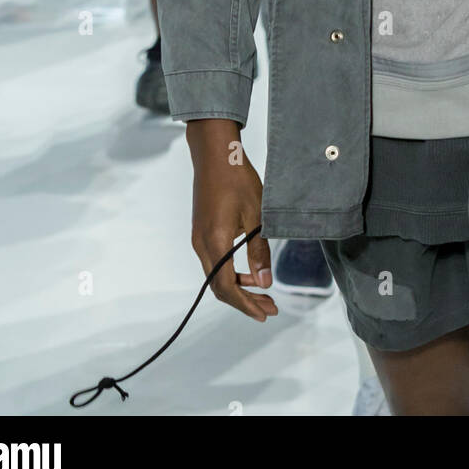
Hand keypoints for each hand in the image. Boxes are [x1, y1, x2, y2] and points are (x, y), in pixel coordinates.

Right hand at [187, 120, 276, 321]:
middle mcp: (201, 245)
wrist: (215, 154)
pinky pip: (214, 262)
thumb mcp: (257, 215)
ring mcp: (199, 238)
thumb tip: (265, 283)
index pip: (227, 287)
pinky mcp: (201, 231)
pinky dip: (231, 272)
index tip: (265, 314)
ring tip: (263, 292)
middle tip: (270, 308)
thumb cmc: (238, 180)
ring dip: (238, 287)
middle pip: (219, 286)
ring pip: (216, 275)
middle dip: (244, 301)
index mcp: (215, 242)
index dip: (246, 304)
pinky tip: (249, 271)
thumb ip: (259, 251)